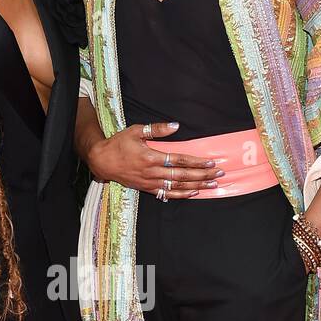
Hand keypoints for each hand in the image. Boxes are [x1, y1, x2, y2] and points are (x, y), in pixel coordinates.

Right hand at [85, 122, 219, 196]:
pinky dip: (181, 195)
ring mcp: (150, 182)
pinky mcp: (147, 188)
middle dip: (203, 175)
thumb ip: (156, 129)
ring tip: (212, 185)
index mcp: (151, 157)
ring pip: (177, 187)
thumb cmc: (118, 144)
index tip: (211, 162)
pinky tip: (193, 193)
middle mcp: (152, 172)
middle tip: (219, 174)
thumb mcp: (135, 131)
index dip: (196, 162)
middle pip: (183, 175)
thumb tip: (175, 125)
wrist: (102, 161)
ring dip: (196, 186)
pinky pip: (167, 194)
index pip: (179, 160)